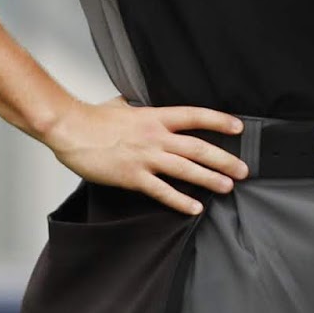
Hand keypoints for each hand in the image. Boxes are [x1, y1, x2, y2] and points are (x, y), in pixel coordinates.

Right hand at [41, 96, 247, 215]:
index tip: (238, 127)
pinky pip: (162, 191)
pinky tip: (194, 207)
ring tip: (227, 186)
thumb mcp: (124, 105)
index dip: (219, 121)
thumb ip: (140, 108)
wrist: (70, 129)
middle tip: (243, 169)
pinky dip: (180, 200)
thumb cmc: (94, 118)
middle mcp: (156, 136)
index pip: (195, 116)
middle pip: (198, 147)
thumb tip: (144, 104)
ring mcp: (145, 157)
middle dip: (224, 159)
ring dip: (210, 179)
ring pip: (186, 169)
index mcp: (155, 117)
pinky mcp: (133, 176)